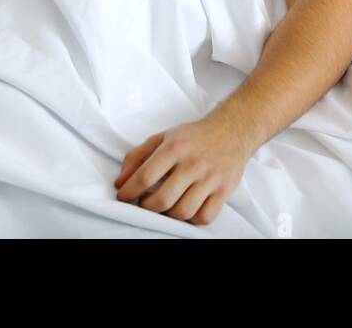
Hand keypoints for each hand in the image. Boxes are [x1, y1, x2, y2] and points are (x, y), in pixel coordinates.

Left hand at [113, 114, 255, 225]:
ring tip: (164, 207)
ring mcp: (211, 178)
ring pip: (183, 212)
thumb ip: (137, 157)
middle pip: (163, 199)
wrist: (232, 130)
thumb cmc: (193, 137)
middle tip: (143, 203)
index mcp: (174, 148)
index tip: (123, 197)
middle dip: (146, 207)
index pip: (145, 176)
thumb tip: (120, 182)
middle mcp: (193, 164)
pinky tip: (186, 210)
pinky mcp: (224, 190)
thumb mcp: (162, 138)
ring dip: (168, 215)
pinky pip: (205, 217)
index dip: (129, 191)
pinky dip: (191, 220)